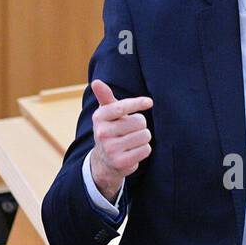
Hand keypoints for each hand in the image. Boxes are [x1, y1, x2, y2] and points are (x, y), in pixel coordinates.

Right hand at [89, 78, 152, 202]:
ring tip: (132, 140)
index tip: (149, 102)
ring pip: (145, 135)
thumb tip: (96, 82)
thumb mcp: (107, 113)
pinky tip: (133, 151)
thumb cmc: (111, 129)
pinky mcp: (121, 162)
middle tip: (131, 130)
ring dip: (143, 137)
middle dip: (140, 125)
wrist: (104, 160)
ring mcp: (111, 149)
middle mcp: (102, 133)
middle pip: (139, 121)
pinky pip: (146, 150)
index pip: (121, 107)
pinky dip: (144, 149)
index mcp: (99, 117)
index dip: (137, 103)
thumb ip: (105, 97)